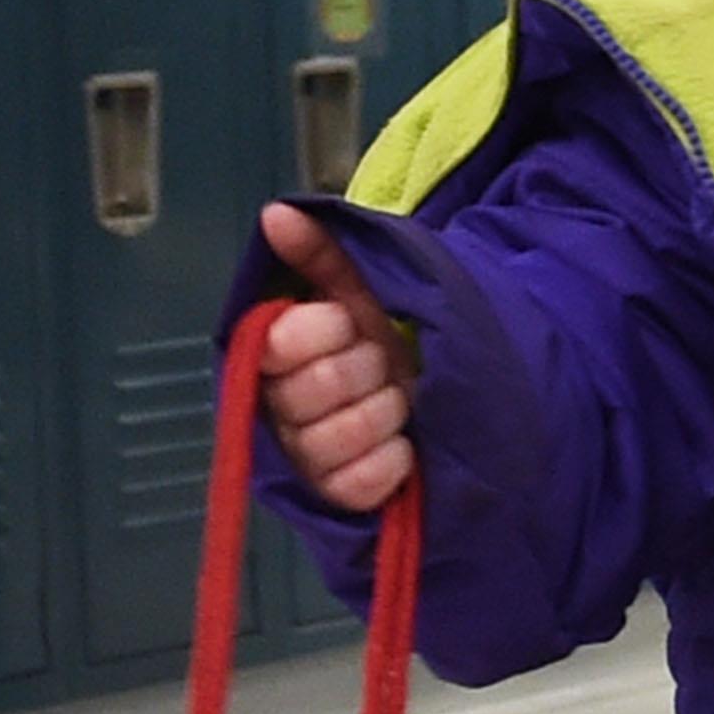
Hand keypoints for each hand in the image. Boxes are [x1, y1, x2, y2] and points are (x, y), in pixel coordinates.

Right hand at [253, 205, 411, 514]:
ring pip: (339, 437)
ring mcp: (307, 458)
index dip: (326, 329)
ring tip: (401, 402)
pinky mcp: (337, 499)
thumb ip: (321, 254)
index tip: (350, 322)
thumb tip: (277, 214)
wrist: (440, 391)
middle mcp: (279, 410)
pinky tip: (406, 447)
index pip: (280, 342)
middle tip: (384, 364)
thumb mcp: (363, 289)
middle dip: (367, 368)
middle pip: (314, 389)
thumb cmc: (391, 340)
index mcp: (274, 357)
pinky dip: (393, 461)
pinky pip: (359, 484)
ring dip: (387, 412)